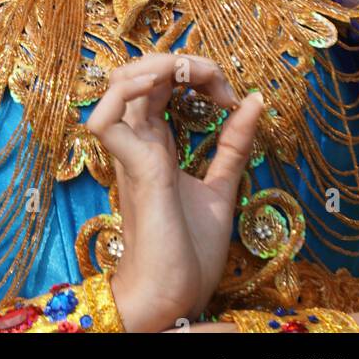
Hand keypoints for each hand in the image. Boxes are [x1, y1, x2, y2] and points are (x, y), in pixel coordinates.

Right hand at [84, 52, 263, 332]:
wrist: (176, 298)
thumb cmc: (190, 253)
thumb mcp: (222, 189)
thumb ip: (233, 146)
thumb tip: (254, 100)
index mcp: (156, 143)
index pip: (161, 83)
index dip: (195, 73)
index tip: (232, 95)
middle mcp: (138, 142)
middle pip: (139, 73)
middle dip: (179, 60)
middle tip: (216, 77)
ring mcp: (130, 153)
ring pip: (119, 84)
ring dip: (157, 64)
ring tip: (193, 71)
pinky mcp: (130, 169)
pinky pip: (104, 119)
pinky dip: (127, 91)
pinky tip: (161, 84)